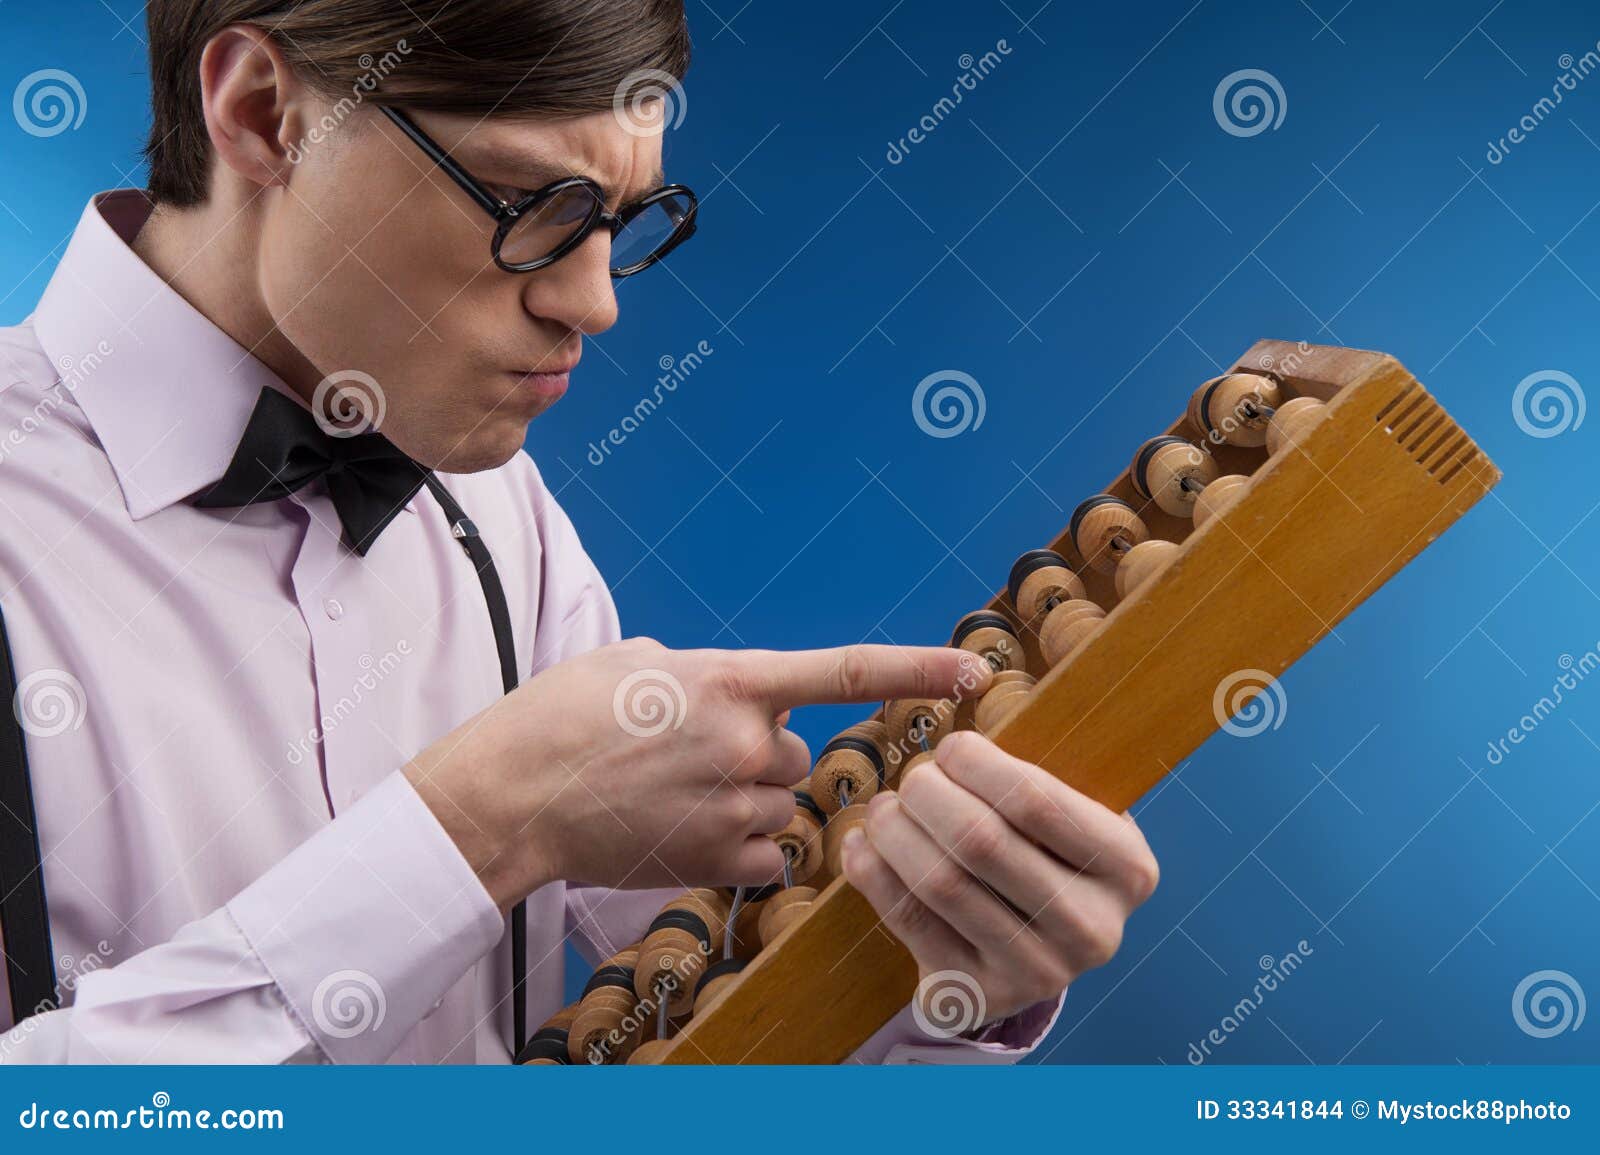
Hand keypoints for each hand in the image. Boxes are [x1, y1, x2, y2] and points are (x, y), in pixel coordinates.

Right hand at [406, 637, 989, 911]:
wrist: (510, 795)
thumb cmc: (561, 716)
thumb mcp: (636, 661)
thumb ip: (705, 673)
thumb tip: (735, 696)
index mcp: (730, 680)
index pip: (846, 670)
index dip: (918, 669)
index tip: (975, 669)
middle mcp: (747, 743)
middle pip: (796, 755)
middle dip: (756, 756)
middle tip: (684, 757)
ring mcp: (735, 808)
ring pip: (778, 807)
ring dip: (742, 803)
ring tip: (669, 797)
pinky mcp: (718, 862)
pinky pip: (768, 857)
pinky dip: (741, 850)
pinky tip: (685, 833)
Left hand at [841, 729, 1158, 1033]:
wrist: (1033, 952)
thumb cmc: (1043, 853)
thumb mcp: (1067, 812)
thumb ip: (1032, 771)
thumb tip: (957, 705)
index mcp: (1126, 867)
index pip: (1035, 799)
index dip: (976, 764)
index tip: (951, 748)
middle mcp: (1092, 928)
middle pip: (980, 841)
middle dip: (928, 794)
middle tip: (912, 778)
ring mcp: (1038, 972)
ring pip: (940, 884)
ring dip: (894, 832)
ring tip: (882, 808)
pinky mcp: (978, 995)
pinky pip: (911, 922)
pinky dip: (873, 874)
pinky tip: (860, 846)